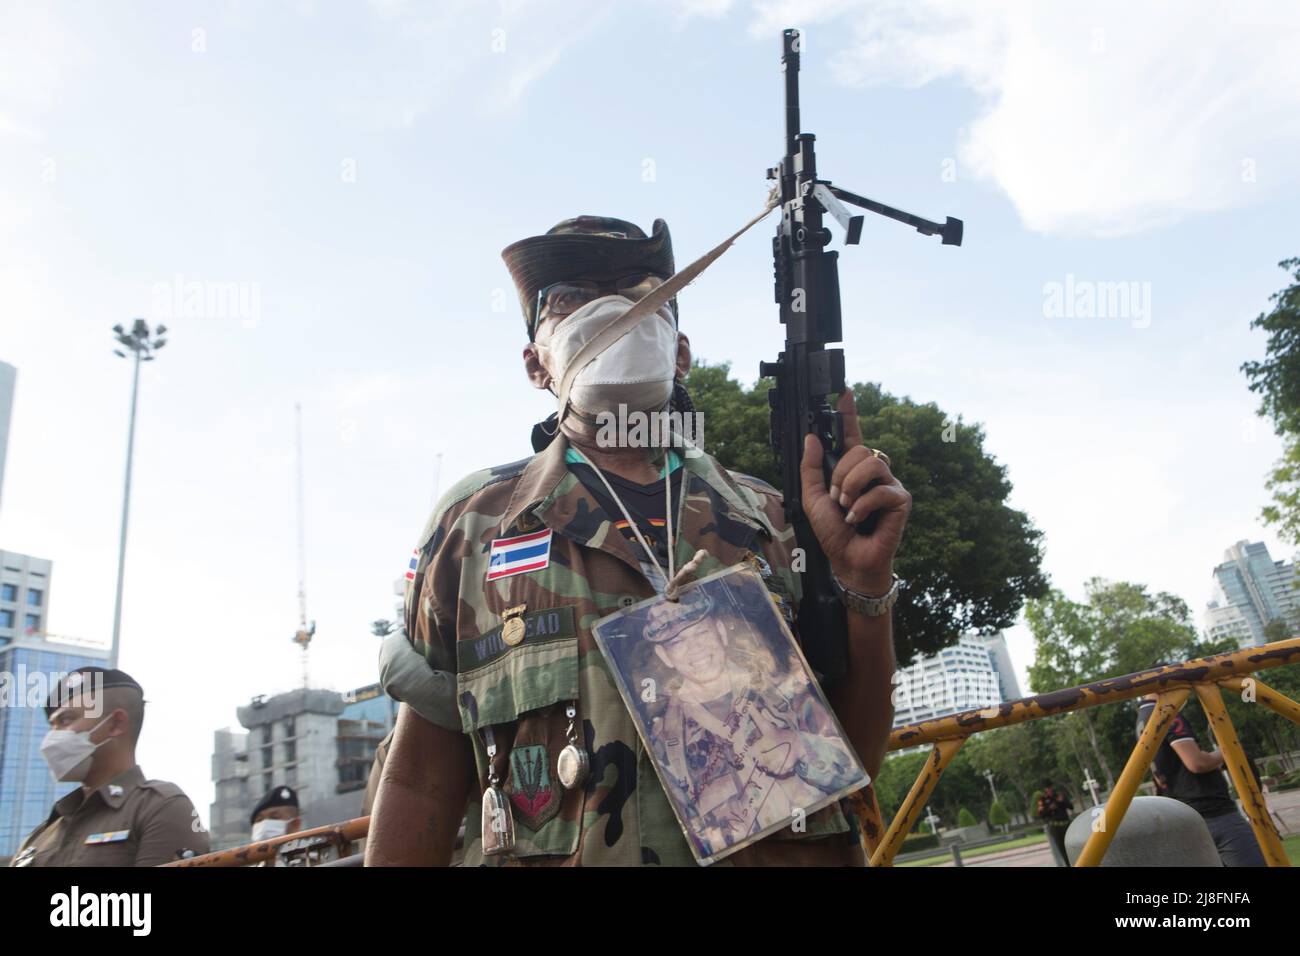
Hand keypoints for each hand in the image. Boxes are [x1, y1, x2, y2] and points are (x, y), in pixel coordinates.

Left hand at [799, 389, 911, 594]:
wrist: (847, 561)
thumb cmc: (833, 532)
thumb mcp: (812, 497)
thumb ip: (811, 468)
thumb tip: (812, 437)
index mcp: (852, 469)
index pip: (852, 435)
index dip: (849, 413)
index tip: (846, 392)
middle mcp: (873, 472)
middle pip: (860, 449)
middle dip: (840, 473)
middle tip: (836, 497)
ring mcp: (889, 484)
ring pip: (871, 462)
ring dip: (850, 485)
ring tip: (845, 506)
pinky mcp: (901, 499)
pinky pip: (880, 488)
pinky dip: (862, 505)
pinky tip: (857, 519)